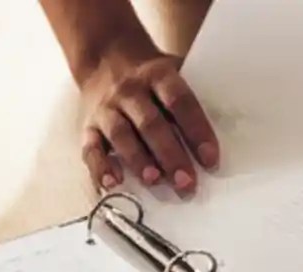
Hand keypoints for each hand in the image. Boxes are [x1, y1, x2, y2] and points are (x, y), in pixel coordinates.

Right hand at [79, 44, 218, 196]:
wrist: (106, 57)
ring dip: (138, 160)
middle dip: (170, 155)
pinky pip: (91, 147)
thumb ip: (189, 101)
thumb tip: (213, 145)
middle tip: (186, 182)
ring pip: (121, 135)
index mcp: (158, 75)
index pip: (180, 102)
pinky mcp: (89, 125)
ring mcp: (107, 108)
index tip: (210, 159)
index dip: (196, 131)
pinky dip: (100, 167)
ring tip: (154, 181)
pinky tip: (112, 183)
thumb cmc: (151, 77)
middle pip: (151, 123)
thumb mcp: (173, 72)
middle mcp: (130, 91)